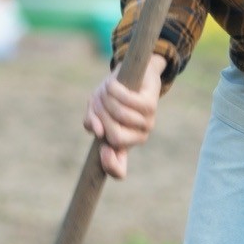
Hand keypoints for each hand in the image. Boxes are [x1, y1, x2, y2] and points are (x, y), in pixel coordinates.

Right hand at [84, 53, 168, 179]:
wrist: (133, 72)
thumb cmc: (111, 96)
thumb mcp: (96, 109)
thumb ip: (92, 122)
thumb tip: (97, 132)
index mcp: (122, 145)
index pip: (118, 170)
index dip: (110, 165)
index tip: (103, 151)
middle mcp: (137, 138)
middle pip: (115, 137)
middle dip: (101, 116)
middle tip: (100, 103)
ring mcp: (146, 123)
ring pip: (120, 115)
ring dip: (106, 98)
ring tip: (107, 90)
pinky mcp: (151, 106)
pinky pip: (128, 100)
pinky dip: (115, 89)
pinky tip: (112, 84)